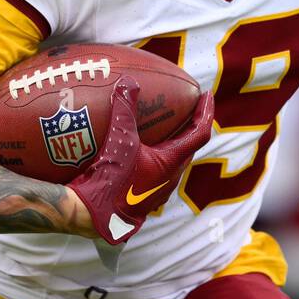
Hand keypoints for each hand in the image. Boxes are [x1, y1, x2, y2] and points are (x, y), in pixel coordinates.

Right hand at [67, 77, 214, 244]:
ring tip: (163, 127)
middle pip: (188, 147)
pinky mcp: (142, 197)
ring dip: (171, 143)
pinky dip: (153, 155)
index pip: (199, 133)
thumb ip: (124, 109)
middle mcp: (170, 178)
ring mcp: (157, 191)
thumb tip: (128, 82)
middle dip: (190, 126)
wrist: (92, 216)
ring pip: (172, 162)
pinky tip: (136, 150)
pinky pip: (156, 171)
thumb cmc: (111, 180)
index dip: (206, 112)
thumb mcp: (119, 140)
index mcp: (172, 163)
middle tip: (186, 108)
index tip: (207, 95)